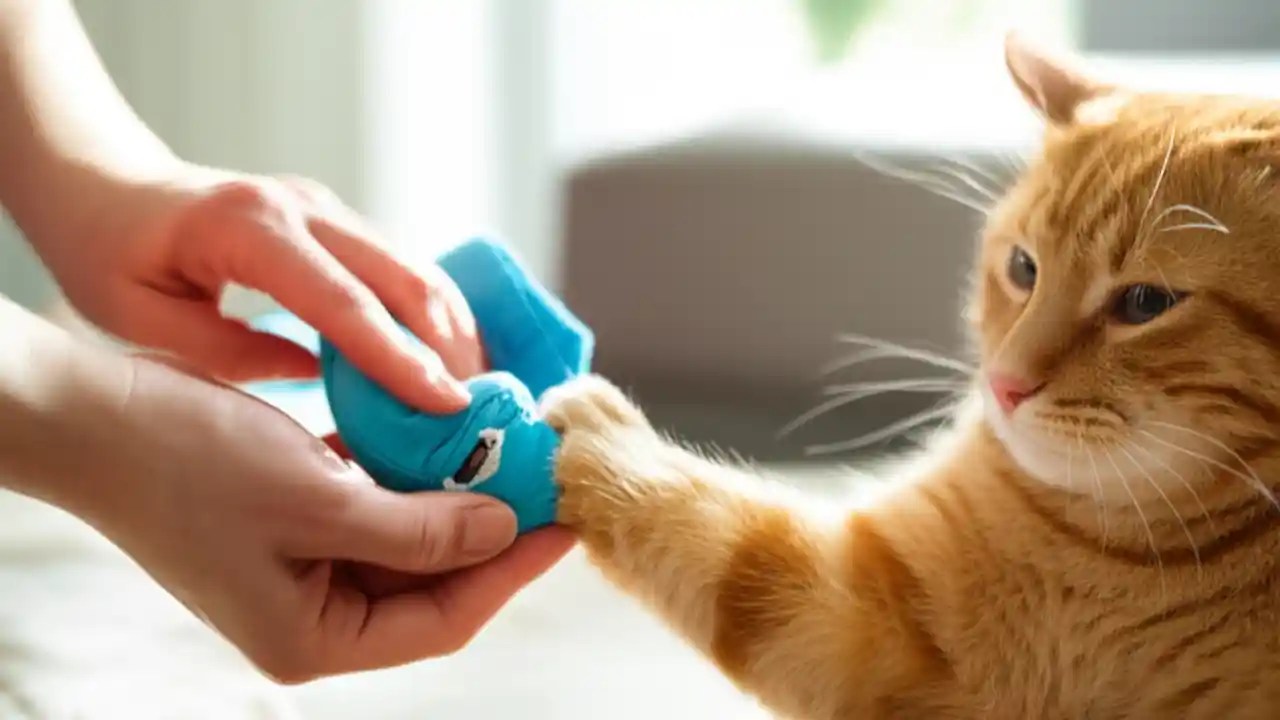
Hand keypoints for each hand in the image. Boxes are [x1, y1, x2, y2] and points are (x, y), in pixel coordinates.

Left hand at [36, 166, 481, 411]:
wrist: (105, 182)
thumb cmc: (109, 255)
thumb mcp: (141, 322)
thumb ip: (226, 352)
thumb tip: (313, 376)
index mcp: (250, 231)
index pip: (346, 304)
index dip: (402, 358)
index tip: (450, 405)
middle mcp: (301, 207)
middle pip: (404, 277)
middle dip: (450, 346)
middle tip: (479, 411)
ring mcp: (325, 206)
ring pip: (415, 268)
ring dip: (452, 330)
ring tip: (475, 392)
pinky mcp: (336, 218)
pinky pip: (400, 267)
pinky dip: (432, 314)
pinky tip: (447, 358)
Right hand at [83, 355, 572, 681]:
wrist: (93, 416)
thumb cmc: (191, 464)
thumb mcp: (321, 501)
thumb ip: (420, 530)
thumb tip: (501, 530)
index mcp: (311, 639)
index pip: (443, 620)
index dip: (510, 572)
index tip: (563, 522)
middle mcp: (308, 614)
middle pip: (430, 582)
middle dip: (488, 529)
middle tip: (543, 480)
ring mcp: (298, 568)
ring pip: (405, 540)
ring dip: (451, 496)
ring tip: (507, 454)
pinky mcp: (290, 522)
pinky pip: (369, 507)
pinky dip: (405, 475)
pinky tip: (442, 439)